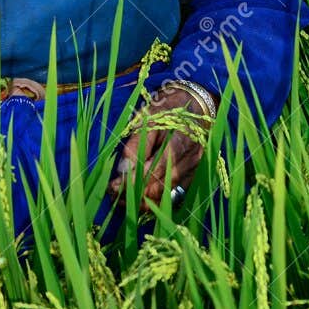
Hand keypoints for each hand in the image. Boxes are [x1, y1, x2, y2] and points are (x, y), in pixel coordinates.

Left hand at [108, 83, 213, 213]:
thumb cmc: (166, 113)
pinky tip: (140, 199)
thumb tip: (123, 171)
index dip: (133, 181)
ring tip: (123, 198)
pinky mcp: (195, 176)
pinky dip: (156, 200)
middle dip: (135, 193)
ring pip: (168, 194)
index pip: (155, 168)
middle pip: (161, 185)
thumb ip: (136, 145)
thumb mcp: (148, 121)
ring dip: (143, 200)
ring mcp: (195, 169)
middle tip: (114, 194)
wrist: (193, 108)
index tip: (112, 186)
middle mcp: (191, 157)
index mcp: (179, 140)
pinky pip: (174, 195)